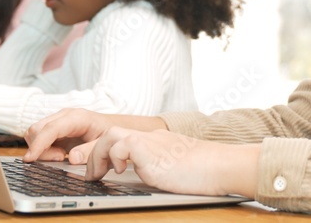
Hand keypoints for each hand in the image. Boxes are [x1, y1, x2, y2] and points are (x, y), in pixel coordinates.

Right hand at [23, 109, 166, 161]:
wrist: (113, 129)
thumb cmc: (110, 135)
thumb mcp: (106, 144)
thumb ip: (90, 151)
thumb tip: (72, 158)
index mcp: (77, 117)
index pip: (50, 129)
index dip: (39, 144)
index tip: (30, 158)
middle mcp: (64, 116)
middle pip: (36, 129)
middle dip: (40, 148)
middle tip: (59, 159)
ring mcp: (57, 121)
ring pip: (34, 133)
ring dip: (41, 149)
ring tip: (60, 157)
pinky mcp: (54, 129)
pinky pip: (38, 138)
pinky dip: (42, 149)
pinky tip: (58, 155)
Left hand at [85, 127, 259, 197]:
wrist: (220, 165)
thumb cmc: (204, 172)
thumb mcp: (174, 168)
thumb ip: (158, 167)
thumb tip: (146, 178)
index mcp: (154, 142)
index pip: (122, 138)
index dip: (103, 150)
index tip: (95, 168)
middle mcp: (150, 138)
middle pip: (110, 133)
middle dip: (92, 153)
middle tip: (89, 174)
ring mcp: (150, 141)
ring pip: (110, 135)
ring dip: (97, 154)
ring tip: (96, 174)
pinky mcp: (150, 149)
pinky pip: (121, 146)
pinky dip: (113, 157)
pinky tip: (119, 171)